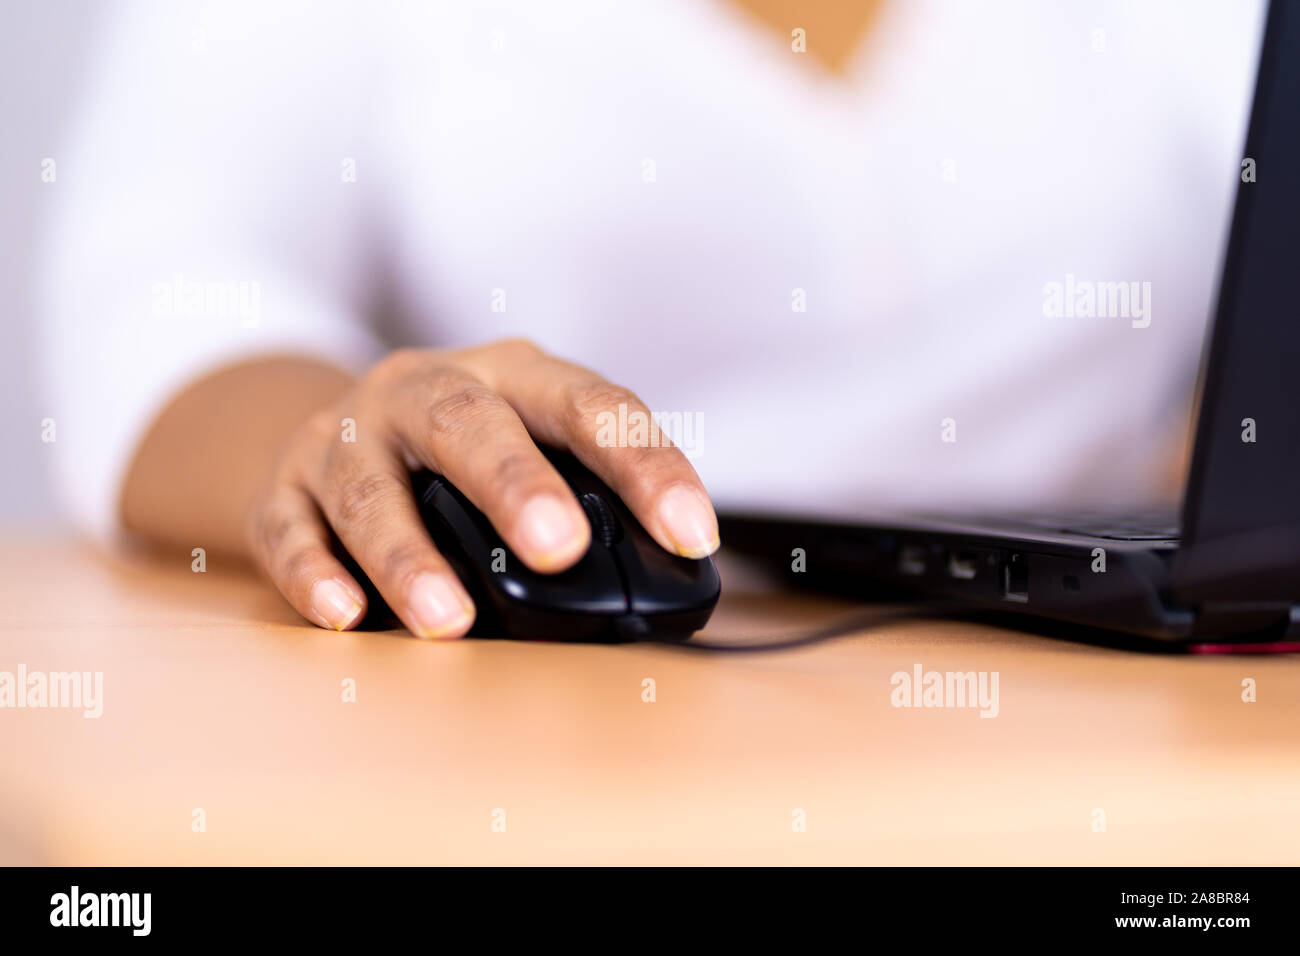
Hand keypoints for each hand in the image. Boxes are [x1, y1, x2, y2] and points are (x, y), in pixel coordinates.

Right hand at [244, 339, 718, 637]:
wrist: (338, 431)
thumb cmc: (464, 453)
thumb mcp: (531, 445)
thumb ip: (584, 498)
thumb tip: (659, 584)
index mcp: (511, 375)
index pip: (588, 405)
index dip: (644, 465)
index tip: (690, 533)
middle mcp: (424, 389)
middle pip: (468, 422)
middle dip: (514, 482)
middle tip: (558, 545)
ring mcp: (348, 433)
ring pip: (373, 487)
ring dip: (410, 556)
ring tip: (450, 619)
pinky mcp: (284, 484)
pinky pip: (291, 527)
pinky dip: (315, 572)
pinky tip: (346, 613)